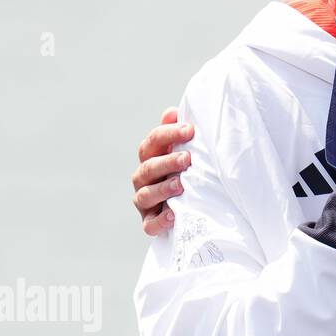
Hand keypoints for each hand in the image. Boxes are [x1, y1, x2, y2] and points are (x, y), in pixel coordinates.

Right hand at [132, 107, 193, 235]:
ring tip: (180, 185)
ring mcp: (145, 202)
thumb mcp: (185, 150)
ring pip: (145, 195)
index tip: (190, 130)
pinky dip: (160, 220)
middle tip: (187, 158)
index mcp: (152, 157)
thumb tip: (173, 111)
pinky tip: (174, 214)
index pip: (153, 142)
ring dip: (162, 189)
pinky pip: (150, 224)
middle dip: (167, 162)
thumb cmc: (188, 171)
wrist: (191, 208)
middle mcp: (144, 179)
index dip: (168, 134)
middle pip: (148, 167)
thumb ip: (179, 133)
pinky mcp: (150, 223)